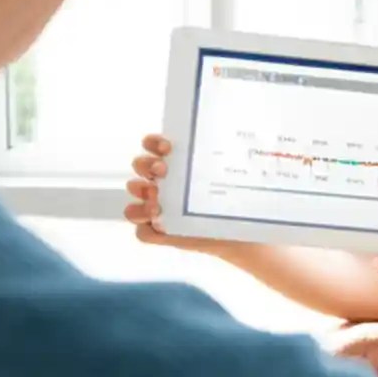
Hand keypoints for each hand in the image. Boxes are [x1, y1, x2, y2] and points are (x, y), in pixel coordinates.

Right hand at [124, 134, 241, 255]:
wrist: (242, 230)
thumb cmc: (235, 199)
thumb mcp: (232, 176)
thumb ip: (228, 162)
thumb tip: (243, 144)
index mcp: (176, 164)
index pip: (153, 145)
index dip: (154, 142)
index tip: (168, 147)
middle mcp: (163, 183)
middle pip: (140, 167)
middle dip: (146, 166)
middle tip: (164, 171)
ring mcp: (158, 209)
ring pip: (134, 201)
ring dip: (141, 201)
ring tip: (159, 204)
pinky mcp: (161, 234)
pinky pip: (142, 232)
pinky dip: (147, 230)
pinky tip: (161, 226)